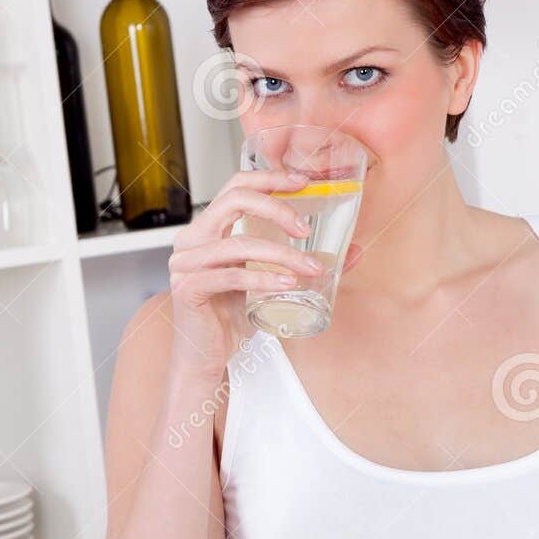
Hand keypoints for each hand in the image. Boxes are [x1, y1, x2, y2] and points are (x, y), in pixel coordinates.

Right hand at [166, 167, 340, 376]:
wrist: (205, 359)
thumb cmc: (232, 320)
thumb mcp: (268, 283)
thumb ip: (300, 263)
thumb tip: (352, 253)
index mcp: (208, 229)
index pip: (236, 187)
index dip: (269, 178)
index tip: (302, 182)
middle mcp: (193, 240)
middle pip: (235, 201)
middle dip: (277, 209)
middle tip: (306, 228)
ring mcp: (186, 263)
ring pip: (240, 244)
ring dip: (282, 254)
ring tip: (310, 268)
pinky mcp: (188, 288)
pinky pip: (232, 275)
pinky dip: (264, 278)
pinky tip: (288, 284)